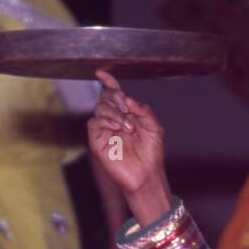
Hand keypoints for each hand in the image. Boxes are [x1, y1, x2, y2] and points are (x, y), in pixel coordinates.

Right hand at [87, 70, 164, 195]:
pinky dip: (105, 120)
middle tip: (127, 108)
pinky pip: (94, 123)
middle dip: (116, 97)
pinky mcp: (97, 141)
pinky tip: (117, 127)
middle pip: (106, 97)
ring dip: (115, 113)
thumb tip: (127, 99)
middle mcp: (114, 119)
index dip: (108, 81)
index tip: (102, 73)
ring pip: (100, 108)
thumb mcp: (154, 127)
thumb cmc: (152, 153)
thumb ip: (143, 111)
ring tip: (128, 127)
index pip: (113, 94)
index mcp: (127, 114)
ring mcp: (104, 130)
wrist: (147, 175)